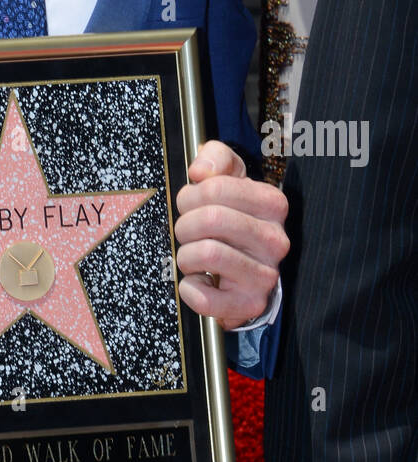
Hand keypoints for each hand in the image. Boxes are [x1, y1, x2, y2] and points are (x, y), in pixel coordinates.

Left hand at [174, 141, 288, 330]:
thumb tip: (200, 171)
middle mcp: (276, 239)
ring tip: (193, 255)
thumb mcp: (230, 178)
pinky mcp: (251, 304)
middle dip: (186, 224)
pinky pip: (206, 298)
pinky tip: (198, 281)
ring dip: (187, 255)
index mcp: (272, 203)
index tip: (191, 205)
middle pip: (211, 219)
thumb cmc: (234, 220)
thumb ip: (216, 157)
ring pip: (208, 254)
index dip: (191, 196)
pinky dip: (190, 290)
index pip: (216, 188)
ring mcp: (266, 274)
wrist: (247, 269)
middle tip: (188, 231)